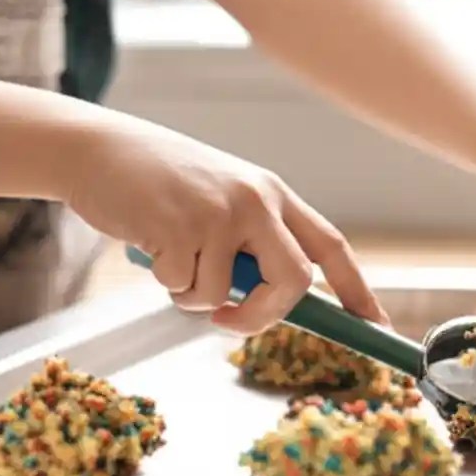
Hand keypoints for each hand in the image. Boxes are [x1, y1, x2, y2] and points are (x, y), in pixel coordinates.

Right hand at [65, 120, 383, 334]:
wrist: (101, 150)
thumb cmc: (164, 185)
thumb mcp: (224, 201)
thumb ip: (255, 244)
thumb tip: (279, 306)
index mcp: (275, 195)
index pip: (331, 247)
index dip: (357, 290)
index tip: (375, 326)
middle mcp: (257, 201)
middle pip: (295, 280)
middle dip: (264, 315)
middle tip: (230, 321)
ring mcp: (219, 212)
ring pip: (224, 295)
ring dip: (193, 297)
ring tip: (172, 259)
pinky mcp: (178, 227)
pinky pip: (183, 288)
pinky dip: (165, 283)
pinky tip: (151, 246)